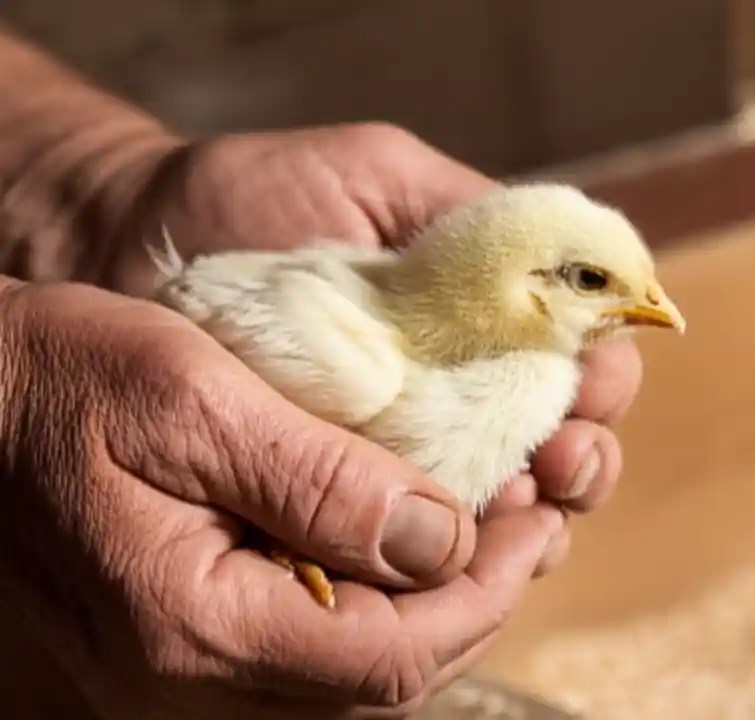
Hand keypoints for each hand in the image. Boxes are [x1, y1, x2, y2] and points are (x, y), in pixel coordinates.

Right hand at [0, 280, 562, 717]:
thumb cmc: (55, 378)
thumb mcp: (188, 396)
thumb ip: (317, 479)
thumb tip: (441, 539)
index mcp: (191, 623)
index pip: (390, 657)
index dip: (484, 592)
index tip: (532, 515)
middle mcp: (186, 679)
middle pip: (383, 682)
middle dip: (476, 601)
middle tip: (529, 516)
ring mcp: (180, 677)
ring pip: (353, 678)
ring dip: (438, 607)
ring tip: (487, 526)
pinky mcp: (181, 649)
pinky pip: (311, 656)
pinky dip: (381, 607)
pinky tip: (406, 543)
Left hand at [96, 122, 641, 570]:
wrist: (122, 248)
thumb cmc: (253, 199)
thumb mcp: (375, 175)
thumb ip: (474, 213)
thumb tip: (576, 265)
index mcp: (489, 319)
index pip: (580, 362)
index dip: (601, 386)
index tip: (588, 396)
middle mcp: (463, 393)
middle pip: (563, 448)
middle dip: (581, 465)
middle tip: (561, 469)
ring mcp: (407, 457)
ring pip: (504, 512)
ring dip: (531, 523)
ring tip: (518, 517)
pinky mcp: (341, 504)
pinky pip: (411, 548)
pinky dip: (442, 562)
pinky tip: (444, 559)